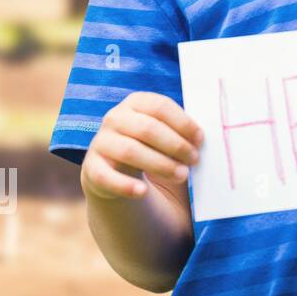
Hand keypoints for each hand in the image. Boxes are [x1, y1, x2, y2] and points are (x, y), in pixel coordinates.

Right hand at [81, 92, 203, 200]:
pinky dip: (124, 185)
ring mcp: (100, 142)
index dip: (183, 123)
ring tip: (182, 175)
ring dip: (160, 164)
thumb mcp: (165, 133)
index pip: (160, 106)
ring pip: (130, 152)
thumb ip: (181, 130)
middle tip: (195, 159)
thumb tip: (205, 137)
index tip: (200, 140)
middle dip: (175, 145)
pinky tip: (142, 192)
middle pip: (147, 129)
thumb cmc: (153, 146)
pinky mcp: (91, 167)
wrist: (118, 169)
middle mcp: (114, 118)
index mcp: (135, 103)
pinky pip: (105, 176)